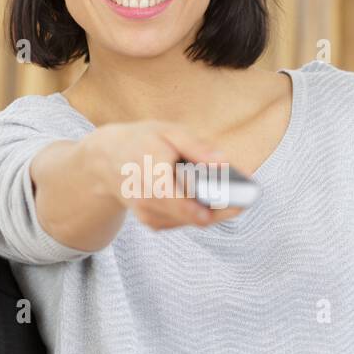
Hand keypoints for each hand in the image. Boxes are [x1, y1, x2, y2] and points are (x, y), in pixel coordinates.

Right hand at [84, 120, 244, 230]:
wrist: (106, 161)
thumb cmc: (141, 141)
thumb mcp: (168, 131)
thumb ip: (196, 146)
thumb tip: (224, 162)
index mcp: (152, 176)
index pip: (185, 202)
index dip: (217, 205)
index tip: (243, 200)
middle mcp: (149, 202)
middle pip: (197, 216)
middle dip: (224, 206)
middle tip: (247, 195)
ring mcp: (150, 215)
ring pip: (194, 220)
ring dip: (214, 208)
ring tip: (228, 191)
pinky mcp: (154, 222)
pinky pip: (186, 221)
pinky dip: (199, 209)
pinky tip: (205, 195)